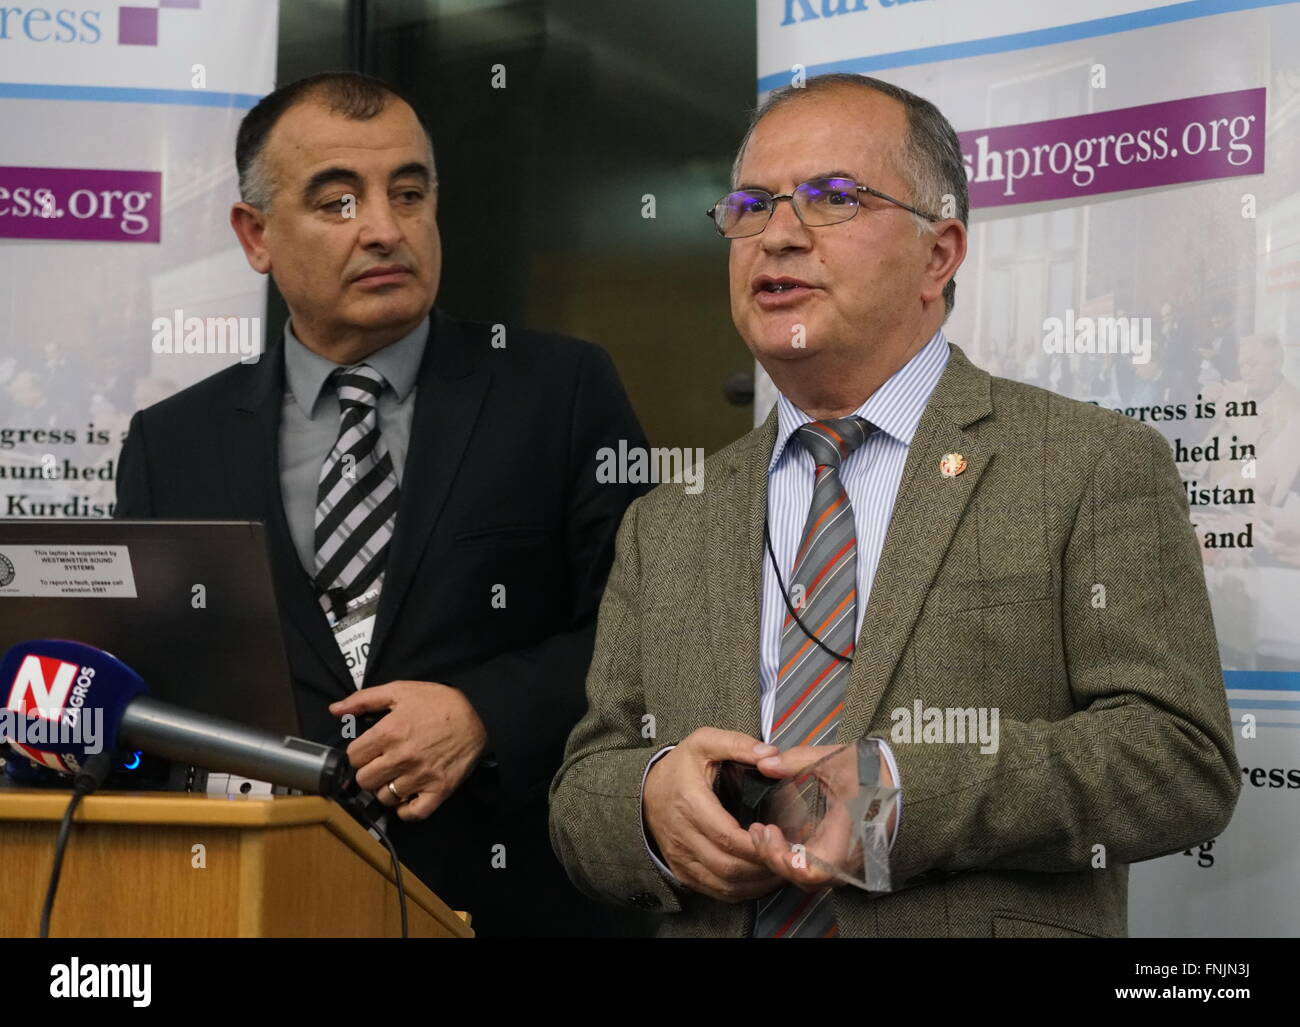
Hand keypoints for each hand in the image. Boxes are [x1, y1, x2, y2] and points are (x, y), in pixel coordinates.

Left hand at [329, 680, 487, 821]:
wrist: (480, 715)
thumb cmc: (439, 702)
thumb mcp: (401, 690)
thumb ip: (364, 699)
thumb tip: (334, 709)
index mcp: (390, 731)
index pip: (353, 757)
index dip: (359, 753)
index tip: (369, 750)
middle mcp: (402, 757)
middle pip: (364, 781)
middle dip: (369, 772)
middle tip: (381, 764)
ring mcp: (421, 776)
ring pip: (384, 798)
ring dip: (386, 789)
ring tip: (396, 777)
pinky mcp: (438, 790)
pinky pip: (411, 814)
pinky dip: (405, 809)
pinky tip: (407, 795)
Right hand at [642, 728, 783, 901]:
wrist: (646, 790)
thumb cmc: (679, 768)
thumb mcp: (704, 743)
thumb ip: (738, 745)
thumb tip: (770, 755)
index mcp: (690, 803)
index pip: (727, 836)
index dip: (757, 843)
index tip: (778, 837)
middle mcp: (683, 836)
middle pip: (729, 866)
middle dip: (763, 866)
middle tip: (789, 857)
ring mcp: (682, 858)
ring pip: (725, 884)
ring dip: (756, 882)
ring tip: (780, 868)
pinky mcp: (683, 872)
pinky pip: (716, 891)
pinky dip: (743, 890)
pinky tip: (760, 879)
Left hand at [747, 743, 896, 890]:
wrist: (907, 783)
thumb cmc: (876, 772)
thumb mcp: (836, 758)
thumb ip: (796, 761)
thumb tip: (764, 763)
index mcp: (846, 836)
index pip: (810, 871)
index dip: (782, 859)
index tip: (768, 831)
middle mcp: (848, 857)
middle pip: (803, 879)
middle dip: (774, 858)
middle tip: (759, 830)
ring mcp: (848, 861)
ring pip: (809, 879)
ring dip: (782, 860)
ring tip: (764, 833)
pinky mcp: (845, 859)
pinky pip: (817, 871)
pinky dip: (794, 860)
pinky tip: (781, 839)